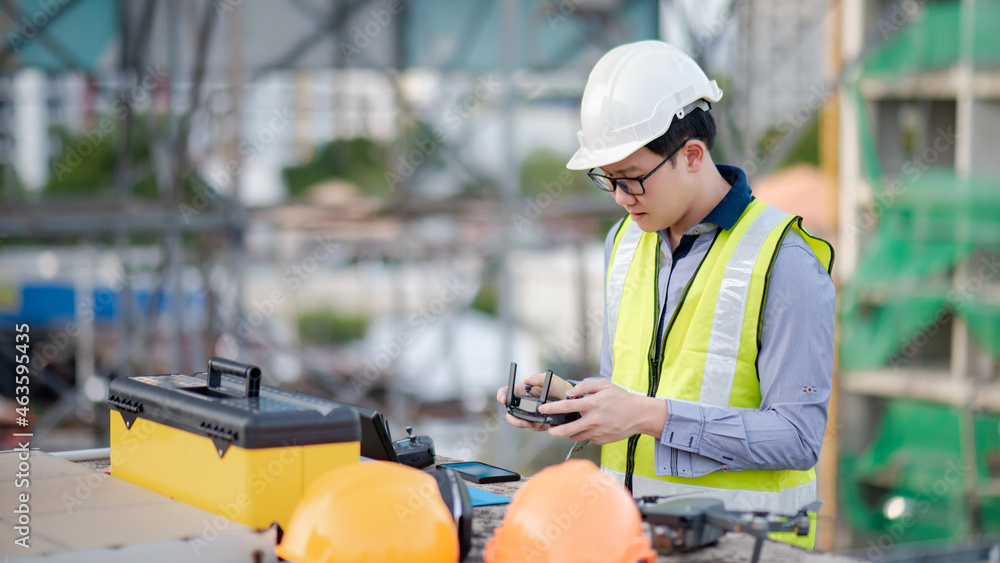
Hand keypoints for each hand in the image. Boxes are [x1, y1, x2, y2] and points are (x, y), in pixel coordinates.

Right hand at [496, 371, 572, 431]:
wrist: (569, 399)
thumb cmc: (557, 386)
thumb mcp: (549, 379)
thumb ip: (537, 378)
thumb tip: (526, 381)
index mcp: (521, 390)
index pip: (505, 391)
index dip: (501, 395)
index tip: (503, 400)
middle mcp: (522, 402)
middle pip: (509, 413)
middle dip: (514, 420)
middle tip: (525, 422)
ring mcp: (527, 412)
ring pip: (520, 422)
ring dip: (530, 424)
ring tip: (541, 422)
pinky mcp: (535, 421)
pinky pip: (532, 427)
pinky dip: (539, 426)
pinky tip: (546, 423)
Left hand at [538, 378, 667, 444]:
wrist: (638, 415)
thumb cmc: (621, 398)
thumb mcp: (604, 385)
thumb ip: (585, 387)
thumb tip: (570, 394)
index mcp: (592, 404)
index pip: (566, 407)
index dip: (552, 408)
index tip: (543, 409)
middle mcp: (593, 420)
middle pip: (566, 430)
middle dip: (554, 430)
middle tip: (550, 429)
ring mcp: (597, 433)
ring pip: (575, 436)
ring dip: (569, 432)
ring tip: (571, 425)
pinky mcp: (600, 440)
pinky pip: (586, 438)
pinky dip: (584, 433)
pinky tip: (590, 426)